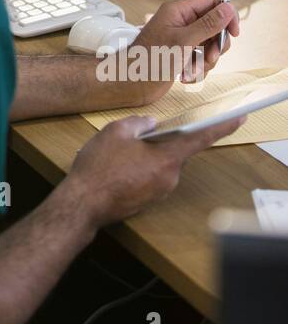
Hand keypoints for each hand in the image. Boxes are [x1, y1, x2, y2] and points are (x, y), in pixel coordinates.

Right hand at [65, 111, 246, 229]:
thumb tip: (151, 125)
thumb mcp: (115, 132)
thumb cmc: (99, 167)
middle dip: (158, 141)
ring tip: (117, 154)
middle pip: (173, 151)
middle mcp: (169, 178)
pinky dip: (138, 168)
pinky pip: (150, 176)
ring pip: (159, 164)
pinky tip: (117, 167)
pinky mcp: (148, 200)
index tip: (239, 119)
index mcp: (167, 159)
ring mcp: (159, 192)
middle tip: (132, 137)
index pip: (200, 139)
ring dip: (145, 156)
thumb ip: (138, 123)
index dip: (222, 127)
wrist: (83, 204)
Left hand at [128, 0, 239, 102]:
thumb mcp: (183, 41)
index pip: (211, 1)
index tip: (233, 32)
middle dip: (215, 45)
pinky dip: (197, 69)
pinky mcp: (182, 54)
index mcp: (178, 11)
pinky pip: (202, 58)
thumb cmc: (148, 61)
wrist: (132, 84)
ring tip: (190, 69)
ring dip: (205, 61)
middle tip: (208, 57)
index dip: (226, 14)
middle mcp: (181, 22)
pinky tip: (184, 76)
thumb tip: (227, 8)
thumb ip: (208, 24)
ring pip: (210, 45)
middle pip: (215, 26)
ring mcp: (182, 39)